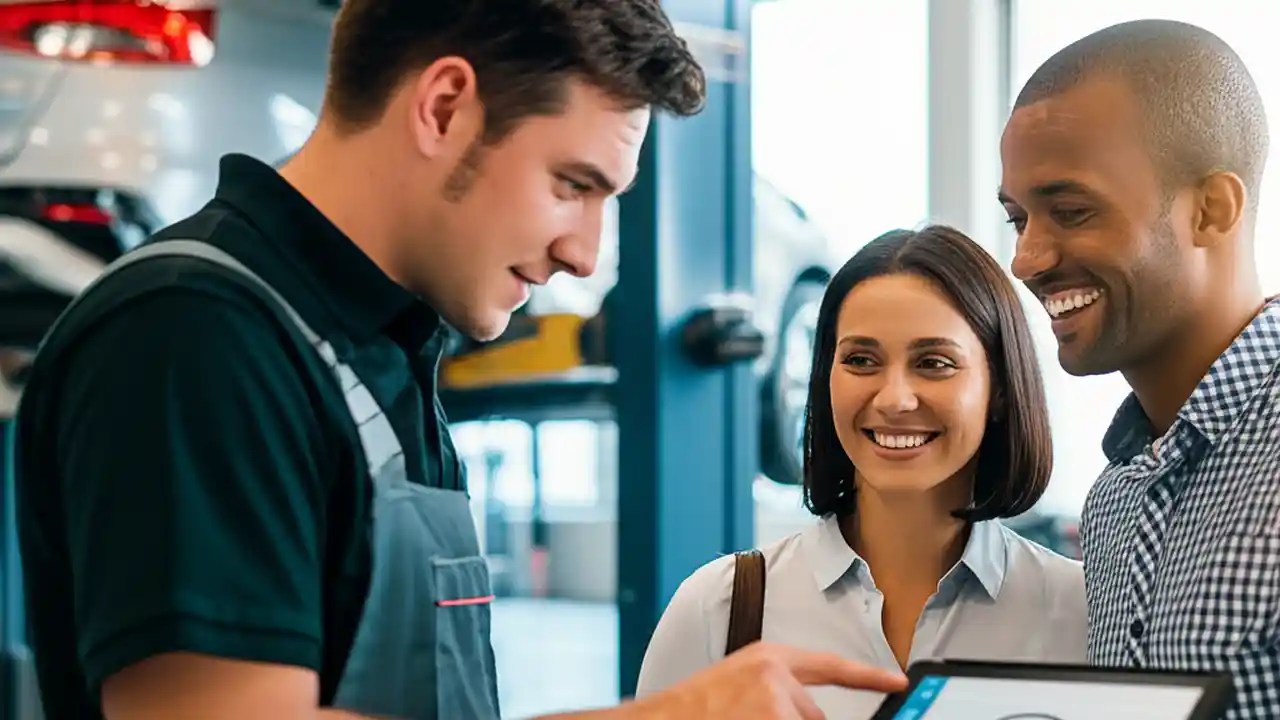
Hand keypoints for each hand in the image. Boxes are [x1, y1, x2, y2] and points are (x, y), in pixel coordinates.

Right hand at [626, 641, 906, 719]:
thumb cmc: (691, 708)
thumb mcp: (736, 688)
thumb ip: (776, 694)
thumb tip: (803, 711)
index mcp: (767, 659)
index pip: (830, 665)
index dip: (867, 675)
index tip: (898, 681)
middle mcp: (775, 675)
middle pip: (813, 715)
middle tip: (749, 716)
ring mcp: (774, 701)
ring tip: (739, 719)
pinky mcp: (772, 718)